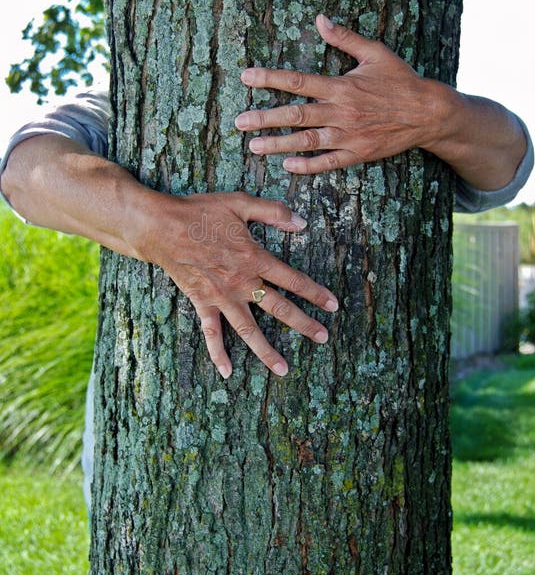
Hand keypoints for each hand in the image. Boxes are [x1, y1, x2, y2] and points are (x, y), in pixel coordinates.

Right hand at [140, 190, 338, 379]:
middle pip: (278, 308)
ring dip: (267, 351)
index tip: (332, 305)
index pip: (292, 280)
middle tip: (322, 338)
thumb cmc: (200, 212)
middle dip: (303, 324)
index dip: (315, 292)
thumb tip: (301, 223)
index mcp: (254, 258)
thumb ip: (273, 211)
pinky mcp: (201, 303)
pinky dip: (218, 352)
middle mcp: (242, 283)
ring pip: (249, 329)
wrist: (161, 227)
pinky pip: (211, 332)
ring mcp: (221, 296)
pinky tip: (227, 371)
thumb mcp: (239, 202)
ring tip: (283, 369)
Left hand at [235, 14, 438, 173]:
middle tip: (238, 122)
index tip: (246, 77)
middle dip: (265, 118)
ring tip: (254, 146)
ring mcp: (349, 136)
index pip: (298, 81)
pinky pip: (328, 162)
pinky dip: (307, 165)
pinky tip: (287, 165)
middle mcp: (341, 112)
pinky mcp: (358, 153)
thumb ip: (345, 38)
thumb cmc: (401, 80)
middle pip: (296, 115)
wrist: (428, 113)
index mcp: (342, 86)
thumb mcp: (375, 53)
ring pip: (307, 141)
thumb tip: (320, 18)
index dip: (270, 78)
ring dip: (278, 144)